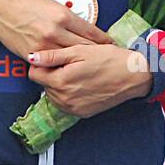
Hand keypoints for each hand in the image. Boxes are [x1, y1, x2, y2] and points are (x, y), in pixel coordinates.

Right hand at [0, 0, 109, 59]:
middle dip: (96, 53)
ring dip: (80, 62)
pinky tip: (67, 68)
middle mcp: (55, 31)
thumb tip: (79, 25)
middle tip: (106, 58)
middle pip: (85, 48)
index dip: (103, 40)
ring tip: (90, 66)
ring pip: (69, 59)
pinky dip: (60, 66)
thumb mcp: (49, 0)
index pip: (91, 32)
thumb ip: (65, 15)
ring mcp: (43, 45)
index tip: (109, 44)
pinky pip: (51, 63)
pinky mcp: (32, 55)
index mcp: (62, 15)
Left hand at [27, 43, 151, 117]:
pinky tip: (82, 83)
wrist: (132, 75)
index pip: (34, 74)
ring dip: (59, 84)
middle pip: (43, 84)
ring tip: (77, 72)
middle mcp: (65, 99)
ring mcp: (73, 109)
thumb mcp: (79, 51)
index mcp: (61, 81)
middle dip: (51, 73)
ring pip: (52, 94)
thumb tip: (31, 57)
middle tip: (69, 64)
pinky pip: (65, 103)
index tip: (53, 58)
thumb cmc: (108, 59)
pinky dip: (68, 94)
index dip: (41, 63)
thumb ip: (52, 56)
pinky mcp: (82, 113)